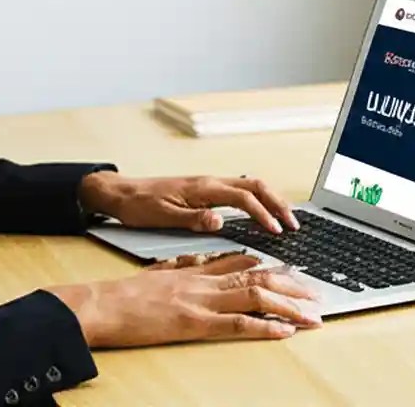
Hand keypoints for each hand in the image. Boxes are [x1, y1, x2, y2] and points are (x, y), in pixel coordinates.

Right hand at [44, 254, 321, 347]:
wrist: (99, 304)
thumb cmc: (121, 295)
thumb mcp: (155, 273)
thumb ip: (179, 269)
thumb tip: (194, 265)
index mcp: (193, 270)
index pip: (239, 262)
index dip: (270, 268)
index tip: (292, 273)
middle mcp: (202, 280)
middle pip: (256, 276)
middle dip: (291, 287)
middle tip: (315, 296)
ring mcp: (199, 300)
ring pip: (254, 295)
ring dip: (289, 306)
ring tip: (312, 315)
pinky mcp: (193, 323)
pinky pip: (237, 324)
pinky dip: (265, 327)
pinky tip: (285, 331)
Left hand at [79, 172, 299, 233]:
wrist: (121, 193)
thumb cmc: (139, 205)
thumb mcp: (162, 216)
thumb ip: (192, 219)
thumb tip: (219, 221)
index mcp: (202, 188)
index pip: (243, 198)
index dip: (263, 214)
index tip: (277, 231)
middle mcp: (209, 182)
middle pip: (255, 185)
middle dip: (277, 203)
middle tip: (294, 224)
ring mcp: (208, 184)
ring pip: (249, 185)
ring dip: (270, 200)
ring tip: (285, 220)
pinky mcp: (204, 190)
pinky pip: (239, 191)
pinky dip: (257, 200)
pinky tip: (261, 213)